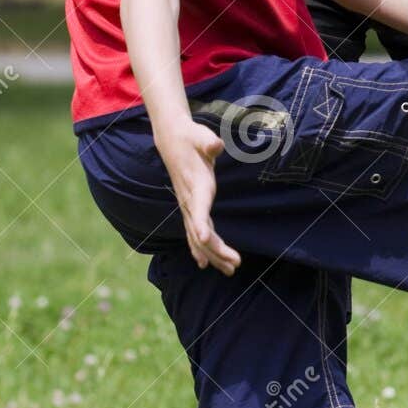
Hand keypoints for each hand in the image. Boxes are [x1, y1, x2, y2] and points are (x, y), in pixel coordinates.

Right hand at [155, 120, 240, 276]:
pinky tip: (206, 264)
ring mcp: (188, 206)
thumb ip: (208, 143)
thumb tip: (216, 145)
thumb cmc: (191, 138)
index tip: (204, 240)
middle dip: (217, 250)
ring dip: (213, 255)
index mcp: (195, 185)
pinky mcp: (190, 207)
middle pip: (200, 231)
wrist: (172, 140)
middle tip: (235, 264)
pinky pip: (194, 233)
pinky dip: (200, 249)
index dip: (200, 225)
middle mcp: (190, 200)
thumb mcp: (201, 136)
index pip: (197, 209)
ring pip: (198, 237)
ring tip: (230, 270)